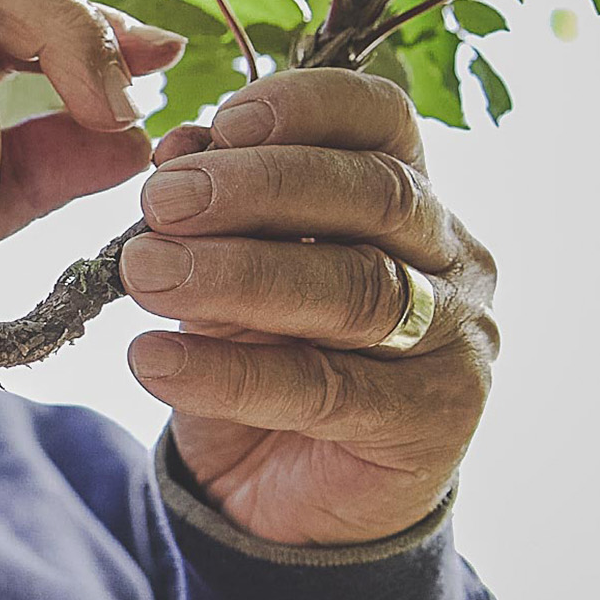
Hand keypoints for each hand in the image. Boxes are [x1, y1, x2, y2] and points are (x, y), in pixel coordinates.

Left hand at [120, 69, 499, 545]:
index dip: (304, 107)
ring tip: (142, 273)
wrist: (286, 493)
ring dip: (238, 274)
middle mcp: (451, 254)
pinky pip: (321, 389)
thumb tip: (176, 147)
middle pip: (374, 194)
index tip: (219, 119)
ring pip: (357, 288)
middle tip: (160, 201)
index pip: (381, 118)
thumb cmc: (265, 355)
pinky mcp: (430, 423)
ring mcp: (456, 340)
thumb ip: (212, 216)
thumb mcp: (227, 275)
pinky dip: (226, 372)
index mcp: (407, 192)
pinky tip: (152, 359)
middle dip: (257, 188)